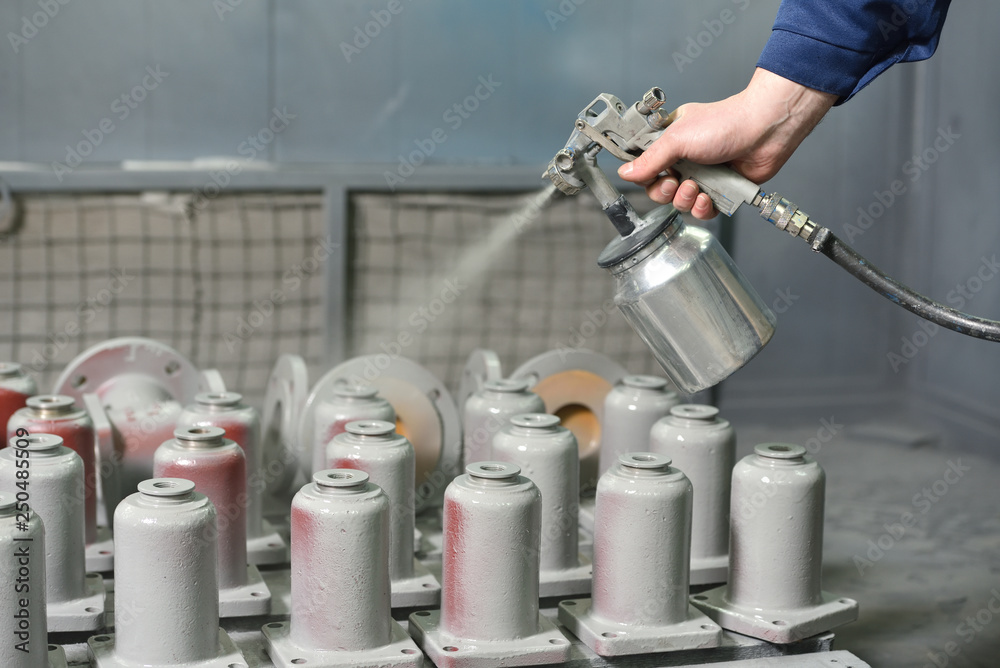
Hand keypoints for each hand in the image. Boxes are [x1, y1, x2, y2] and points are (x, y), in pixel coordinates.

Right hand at [618, 68, 836, 218]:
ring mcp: (703, 176)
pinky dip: (704, 209)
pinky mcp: (720, 190)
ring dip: (685, 200)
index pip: (646, 167)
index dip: (645, 176)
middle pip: (660, 190)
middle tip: (675, 183)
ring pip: (680, 202)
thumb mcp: (677, 139)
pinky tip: (709, 198)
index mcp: (670, 142)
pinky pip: (703, 211)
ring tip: (697, 188)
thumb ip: (650, 160)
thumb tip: (625, 173)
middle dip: (665, 192)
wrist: (764, 131)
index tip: (650, 176)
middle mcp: (685, 160)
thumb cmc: (725, 123)